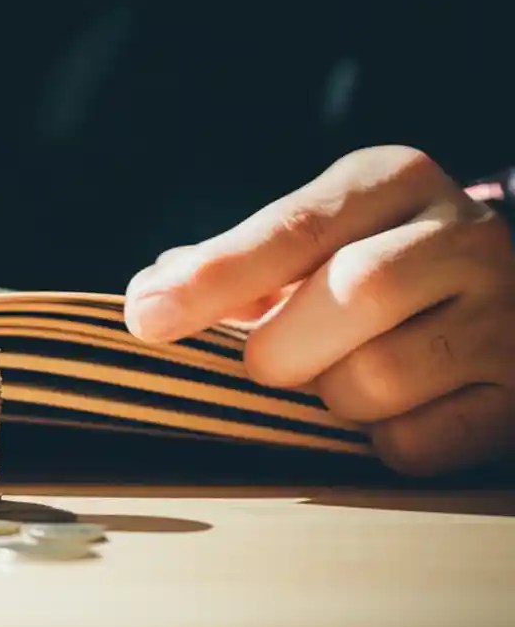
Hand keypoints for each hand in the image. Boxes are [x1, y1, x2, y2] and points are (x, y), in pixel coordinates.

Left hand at [124, 145, 514, 475]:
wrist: (504, 294)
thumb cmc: (374, 263)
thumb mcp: (317, 238)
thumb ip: (234, 263)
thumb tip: (150, 294)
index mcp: (393, 182)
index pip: (296, 227)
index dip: (216, 277)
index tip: (147, 317)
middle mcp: (462, 237)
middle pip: (353, 293)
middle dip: (282, 347)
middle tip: (268, 364)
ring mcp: (504, 317)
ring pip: (381, 376)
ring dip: (332, 397)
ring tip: (343, 377)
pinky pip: (417, 443)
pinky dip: (379, 441)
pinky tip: (391, 410)